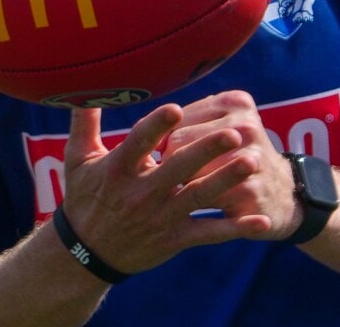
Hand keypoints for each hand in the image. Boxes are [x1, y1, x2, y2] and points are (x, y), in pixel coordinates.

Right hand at [59, 102, 273, 273]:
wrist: (86, 253)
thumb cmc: (83, 197)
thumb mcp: (77, 159)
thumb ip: (84, 122)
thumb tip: (84, 86)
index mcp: (117, 169)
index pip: (139, 143)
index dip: (157, 126)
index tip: (177, 109)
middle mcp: (141, 193)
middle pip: (178, 169)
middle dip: (206, 151)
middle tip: (234, 133)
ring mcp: (160, 218)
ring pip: (198, 198)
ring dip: (227, 181)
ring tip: (253, 162)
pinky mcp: (174, 239)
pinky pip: (209, 233)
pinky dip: (236, 228)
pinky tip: (262, 221)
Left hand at [159, 90, 303, 240]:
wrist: (287, 194)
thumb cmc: (238, 154)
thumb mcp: (225, 122)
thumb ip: (188, 119)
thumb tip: (146, 130)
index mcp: (235, 102)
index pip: (176, 122)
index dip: (162, 142)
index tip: (162, 154)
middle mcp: (244, 127)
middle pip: (180, 146)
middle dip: (168, 165)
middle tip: (165, 176)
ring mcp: (251, 161)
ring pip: (192, 177)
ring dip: (179, 189)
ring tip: (176, 194)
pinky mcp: (252, 195)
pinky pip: (209, 204)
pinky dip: (196, 212)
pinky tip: (190, 214)